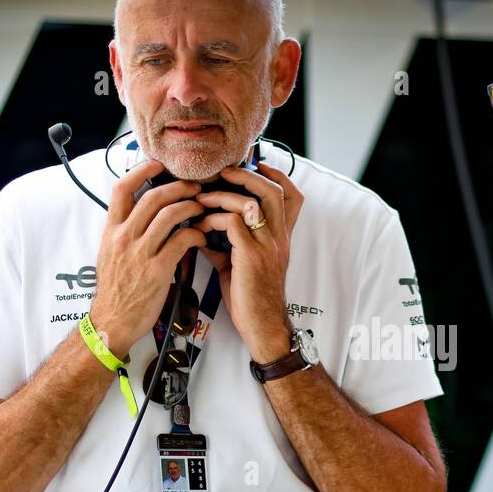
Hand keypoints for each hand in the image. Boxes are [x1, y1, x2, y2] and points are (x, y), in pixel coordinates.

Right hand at [89, 159, 205, 358]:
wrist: (112, 322)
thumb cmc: (116, 289)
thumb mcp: (110, 254)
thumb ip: (124, 231)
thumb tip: (141, 212)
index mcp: (110, 230)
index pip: (121, 189)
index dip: (140, 171)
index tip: (158, 164)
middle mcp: (123, 238)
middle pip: (152, 197)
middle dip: (177, 186)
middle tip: (194, 186)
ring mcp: (139, 253)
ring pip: (169, 215)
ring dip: (190, 207)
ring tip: (201, 207)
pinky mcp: (157, 271)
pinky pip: (181, 241)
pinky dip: (195, 233)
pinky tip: (200, 235)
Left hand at [192, 161, 304, 362]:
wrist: (262, 326)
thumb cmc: (251, 297)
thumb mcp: (239, 264)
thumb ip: (226, 244)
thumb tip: (200, 231)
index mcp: (281, 237)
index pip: (292, 196)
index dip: (276, 176)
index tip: (255, 165)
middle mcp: (279, 238)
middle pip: (274, 190)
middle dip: (246, 174)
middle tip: (222, 173)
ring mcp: (268, 246)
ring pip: (251, 202)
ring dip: (221, 196)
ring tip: (202, 199)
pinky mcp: (252, 257)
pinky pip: (233, 224)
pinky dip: (212, 219)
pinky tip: (200, 226)